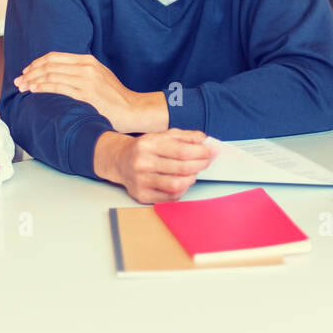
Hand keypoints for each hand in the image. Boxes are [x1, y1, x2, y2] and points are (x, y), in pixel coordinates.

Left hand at [14, 52, 167, 133]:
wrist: (133, 109)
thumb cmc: (116, 97)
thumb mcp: (100, 76)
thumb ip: (81, 72)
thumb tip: (60, 74)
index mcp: (88, 61)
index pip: (54, 57)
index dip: (37, 63)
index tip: (27, 71)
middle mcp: (86, 67)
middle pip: (50, 65)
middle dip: (31, 72)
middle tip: (19, 80)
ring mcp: (86, 80)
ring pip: (51, 75)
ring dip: (33, 80)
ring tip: (23, 87)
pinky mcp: (86, 94)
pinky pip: (58, 87)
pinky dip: (42, 88)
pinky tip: (34, 91)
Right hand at [95, 130, 216, 203]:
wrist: (120, 161)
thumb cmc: (145, 148)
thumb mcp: (162, 135)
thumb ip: (184, 136)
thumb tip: (204, 140)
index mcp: (148, 145)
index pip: (181, 151)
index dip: (201, 153)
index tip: (212, 152)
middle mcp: (142, 163)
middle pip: (181, 168)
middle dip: (200, 164)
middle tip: (208, 161)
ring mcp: (141, 181)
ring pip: (176, 185)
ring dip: (192, 178)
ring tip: (194, 172)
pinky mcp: (141, 195)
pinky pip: (170, 197)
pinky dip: (182, 189)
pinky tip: (183, 181)